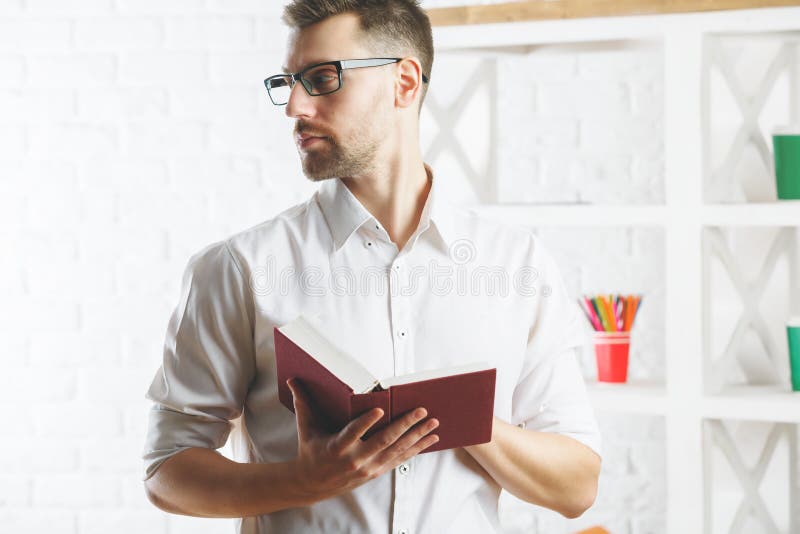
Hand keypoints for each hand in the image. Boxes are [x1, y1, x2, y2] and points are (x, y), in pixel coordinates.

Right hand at [286, 377, 438, 502]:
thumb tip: (292, 380)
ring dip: (417, 436)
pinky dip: (416, 449)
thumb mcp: (306, 427)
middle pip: (384, 440)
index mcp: (336, 446)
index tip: (380, 410)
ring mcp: (368, 468)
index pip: (353, 433)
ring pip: (397, 451)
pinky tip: (429, 440)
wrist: (313, 484)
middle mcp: (355, 459)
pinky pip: (400, 460)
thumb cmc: (311, 449)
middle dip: (405, 425)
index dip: (367, 422)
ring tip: (433, 424)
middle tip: (422, 410)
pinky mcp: (376, 472)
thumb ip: (303, 402)